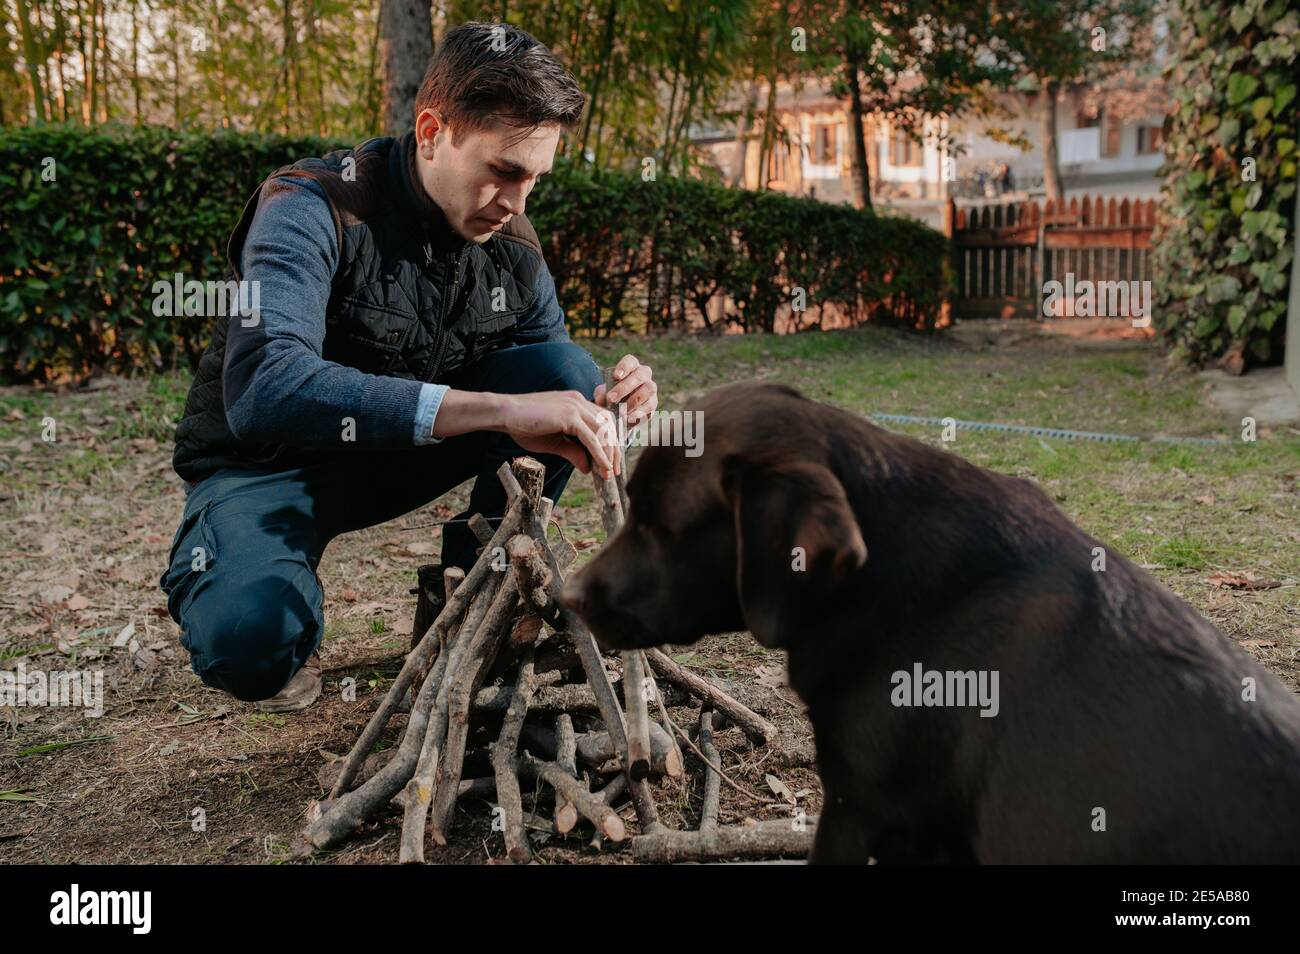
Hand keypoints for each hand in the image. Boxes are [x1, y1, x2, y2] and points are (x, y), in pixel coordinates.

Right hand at [500, 390, 622, 479]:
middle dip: (614, 449)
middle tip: (614, 470)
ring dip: (609, 454)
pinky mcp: (569, 415)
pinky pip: (591, 437)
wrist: (504, 414)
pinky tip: (603, 467)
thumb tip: (589, 468)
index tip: (610, 461)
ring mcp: (575, 406)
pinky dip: (600, 453)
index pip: (602, 420)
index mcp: (576, 403)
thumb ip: (573, 452)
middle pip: (608, 425)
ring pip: (603, 431)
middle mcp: (579, 401)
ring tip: (608, 473)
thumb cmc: (524, 426)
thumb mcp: (554, 443)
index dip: (610, 440)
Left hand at [595, 354, 656, 425]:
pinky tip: (629, 418)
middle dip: (625, 387)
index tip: (616, 376)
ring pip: (648, 389)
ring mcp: (651, 388)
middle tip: (611, 398)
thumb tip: (603, 398)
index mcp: (631, 367)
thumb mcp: (603, 394)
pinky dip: (639, 413)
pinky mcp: (653, 403)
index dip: (624, 367)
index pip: (630, 361)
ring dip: (633, 401)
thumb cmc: (611, 396)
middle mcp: (644, 375)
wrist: (621, 413)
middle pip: (640, 375)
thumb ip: (601, 394)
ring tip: (620, 411)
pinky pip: (650, 406)